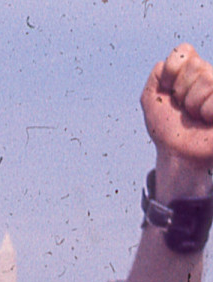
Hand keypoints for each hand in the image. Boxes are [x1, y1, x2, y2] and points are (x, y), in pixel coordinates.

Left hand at [144, 44, 212, 173]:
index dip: (171, 74)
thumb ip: (157, 76)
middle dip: (183, 92)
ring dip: (195, 104)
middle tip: (185, 109)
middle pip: (197, 67)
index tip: (169, 93)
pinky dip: (207, 112)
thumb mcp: (152, 99)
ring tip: (196, 115)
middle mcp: (211, 75)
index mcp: (192, 70)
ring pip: (208, 81)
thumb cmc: (167, 127)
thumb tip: (166, 62)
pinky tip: (209, 120)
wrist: (178, 153)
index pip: (183, 52)